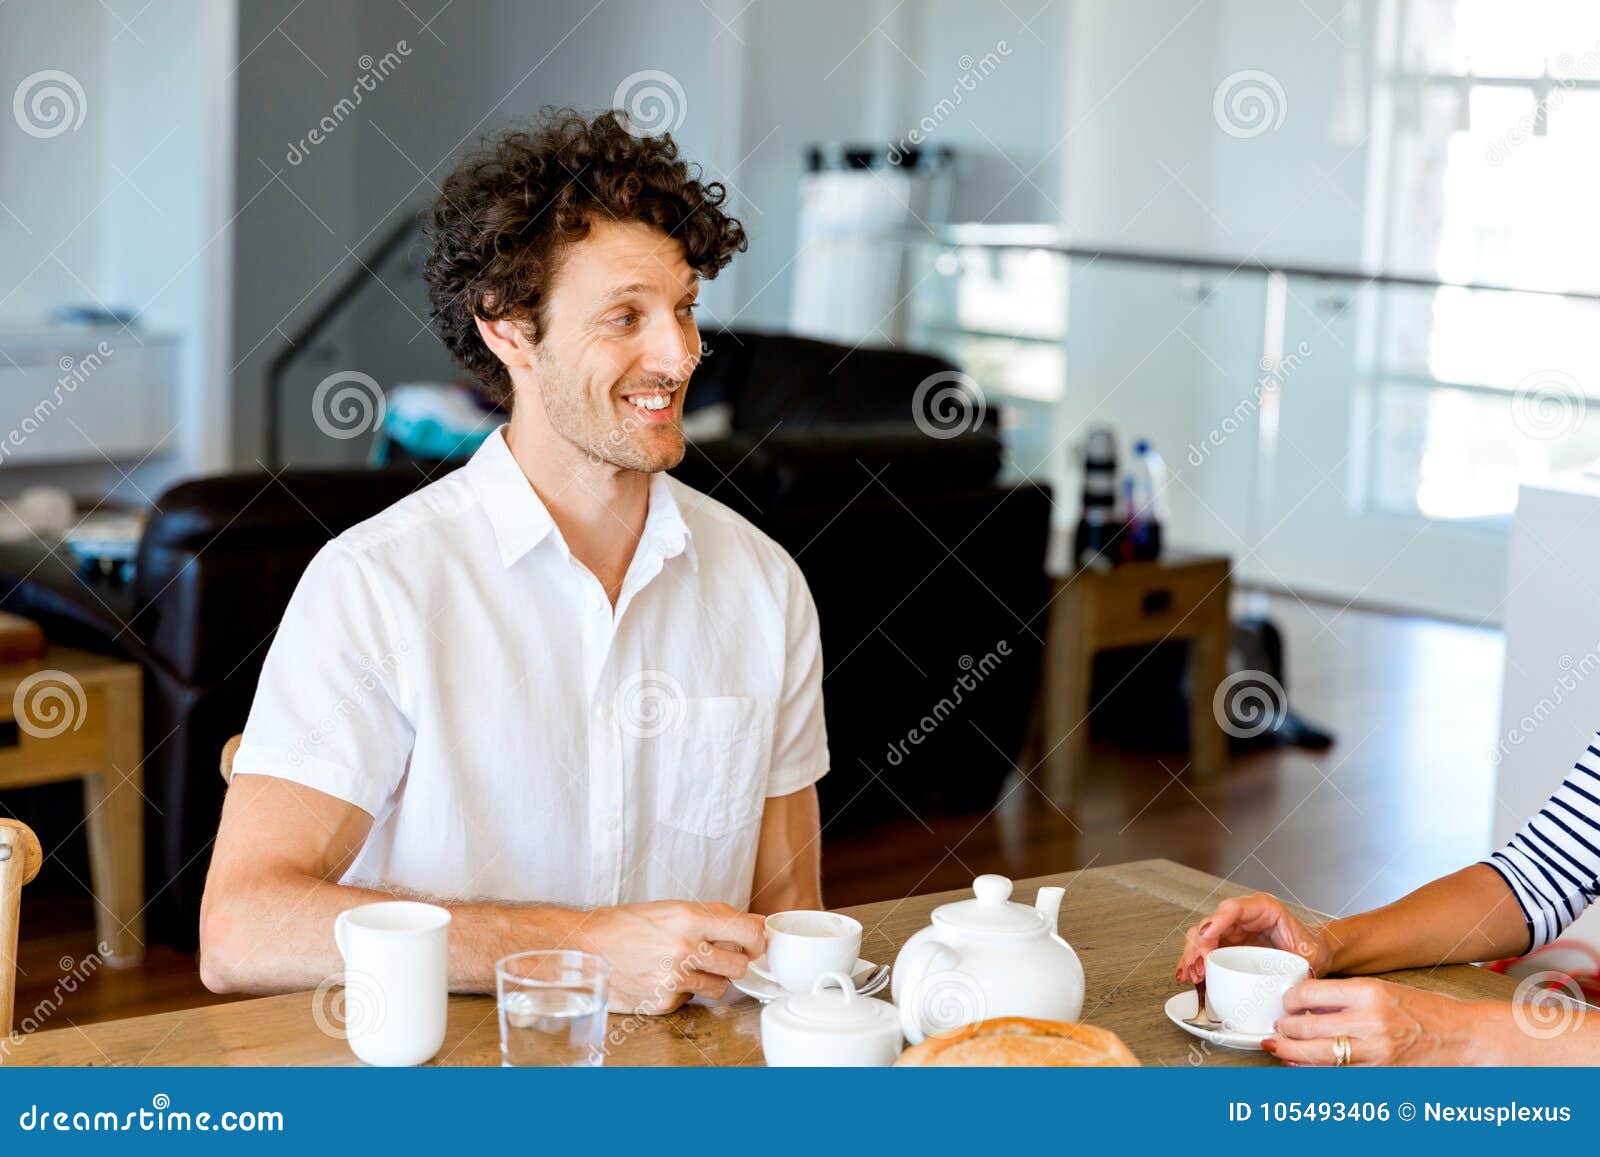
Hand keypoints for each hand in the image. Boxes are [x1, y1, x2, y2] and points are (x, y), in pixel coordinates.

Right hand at [576, 900, 764, 1014]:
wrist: (586, 950)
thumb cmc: (626, 925)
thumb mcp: (672, 908)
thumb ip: (717, 916)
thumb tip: (758, 924)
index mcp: (689, 919)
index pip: (748, 933)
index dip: (757, 939)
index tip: (756, 942)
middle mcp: (684, 950)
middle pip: (740, 966)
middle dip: (735, 961)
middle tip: (719, 954)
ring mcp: (674, 980)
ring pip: (720, 987)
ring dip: (710, 978)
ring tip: (686, 965)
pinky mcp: (665, 1003)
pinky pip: (693, 999)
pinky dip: (685, 991)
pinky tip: (664, 977)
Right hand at [1176, 892, 1332, 984]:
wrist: (1312, 954)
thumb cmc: (1311, 949)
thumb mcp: (1309, 954)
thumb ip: (1297, 963)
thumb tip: (1286, 983)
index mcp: (1263, 908)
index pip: (1234, 908)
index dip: (1217, 921)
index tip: (1206, 935)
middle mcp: (1242, 917)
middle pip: (1210, 923)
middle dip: (1199, 945)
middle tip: (1199, 967)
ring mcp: (1231, 930)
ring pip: (1200, 936)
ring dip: (1192, 956)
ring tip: (1192, 975)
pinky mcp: (1225, 945)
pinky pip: (1203, 950)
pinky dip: (1193, 962)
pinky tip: (1187, 975)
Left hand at [1266, 977, 1483, 1064]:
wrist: (1465, 1037)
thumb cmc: (1427, 1011)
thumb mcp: (1383, 989)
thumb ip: (1346, 996)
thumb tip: (1307, 1003)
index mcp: (1369, 992)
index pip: (1310, 993)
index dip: (1290, 999)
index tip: (1286, 1002)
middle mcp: (1369, 1022)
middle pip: (1307, 1027)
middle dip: (1284, 1028)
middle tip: (1278, 1027)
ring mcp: (1375, 1053)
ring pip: (1316, 1056)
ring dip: (1291, 1053)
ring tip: (1279, 1047)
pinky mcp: (1380, 1076)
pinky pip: (1337, 1076)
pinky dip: (1314, 1072)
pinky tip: (1301, 1067)